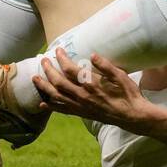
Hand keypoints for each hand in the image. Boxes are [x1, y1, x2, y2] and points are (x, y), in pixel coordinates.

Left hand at [33, 49, 147, 129]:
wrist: (131, 116)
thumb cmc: (128, 94)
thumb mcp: (121, 76)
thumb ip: (106, 66)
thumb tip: (92, 55)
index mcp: (92, 84)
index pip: (71, 69)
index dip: (62, 59)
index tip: (58, 50)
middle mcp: (82, 96)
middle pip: (59, 82)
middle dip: (49, 70)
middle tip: (44, 60)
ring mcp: (80, 106)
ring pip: (56, 96)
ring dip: (44, 87)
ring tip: (35, 78)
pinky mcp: (82, 113)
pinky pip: (62, 110)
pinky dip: (51, 107)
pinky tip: (42, 104)